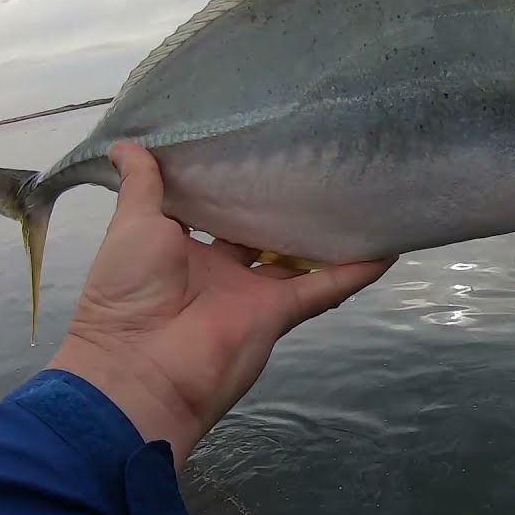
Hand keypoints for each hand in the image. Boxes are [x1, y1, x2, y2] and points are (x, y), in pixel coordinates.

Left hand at [47, 141, 394, 467]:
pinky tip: (387, 246)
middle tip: (316, 158)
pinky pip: (324, 287)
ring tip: (358, 193)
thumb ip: (143, 187)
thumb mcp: (133, 226)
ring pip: (299, 256)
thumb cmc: (128, 291)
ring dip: (326, 233)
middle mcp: (222, 269)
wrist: (140, 371)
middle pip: (262, 230)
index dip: (235, 182)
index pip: (216, 209)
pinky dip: (355, 271)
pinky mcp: (280, 313)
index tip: (259, 144)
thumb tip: (127, 144)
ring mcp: (254, 292)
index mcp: (183, 247)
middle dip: (284, 202)